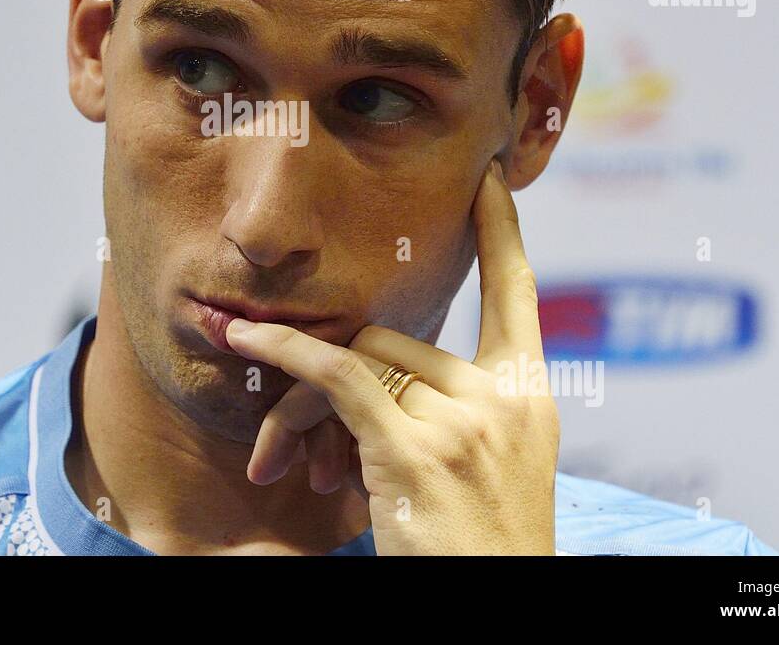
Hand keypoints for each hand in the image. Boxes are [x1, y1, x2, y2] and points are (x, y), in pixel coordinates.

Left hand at [223, 158, 558, 554]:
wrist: (500, 607)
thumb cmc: (480, 550)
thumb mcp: (490, 465)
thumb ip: (453, 403)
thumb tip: (365, 361)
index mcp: (531, 395)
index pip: (518, 291)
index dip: (501, 230)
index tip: (486, 177)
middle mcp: (505, 397)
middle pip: (396, 339)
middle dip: (333, 378)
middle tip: (294, 445)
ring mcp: (465, 419)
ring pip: (359, 364)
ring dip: (301, 408)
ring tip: (275, 464)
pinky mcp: (416, 449)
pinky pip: (336, 377)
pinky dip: (284, 356)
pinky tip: (246, 340)